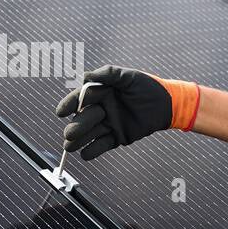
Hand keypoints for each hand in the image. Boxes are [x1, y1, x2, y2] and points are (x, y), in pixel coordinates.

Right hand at [55, 66, 199, 160]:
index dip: (69, 105)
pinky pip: (102, 145)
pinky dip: (93, 150)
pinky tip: (85, 154)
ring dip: (79, 140)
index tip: (60, 112)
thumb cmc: (147, 87)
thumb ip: (107, 74)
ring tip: (69, 146)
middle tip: (70, 133)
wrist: (166, 105)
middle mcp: (101, 109)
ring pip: (89, 134)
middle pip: (83, 119)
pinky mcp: (117, 138)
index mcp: (100, 93)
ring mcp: (108, 124)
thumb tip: (85, 77)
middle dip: (76, 126)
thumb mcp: (128, 76)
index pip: (80, 99)